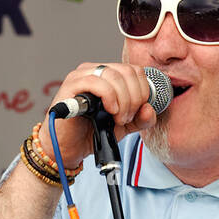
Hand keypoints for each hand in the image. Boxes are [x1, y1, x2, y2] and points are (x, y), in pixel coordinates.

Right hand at [37, 63, 157, 170]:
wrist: (69, 149)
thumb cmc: (91, 133)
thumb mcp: (124, 126)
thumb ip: (141, 119)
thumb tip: (149, 108)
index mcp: (108, 75)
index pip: (134, 70)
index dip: (143, 91)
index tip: (138, 112)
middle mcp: (95, 70)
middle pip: (126, 71)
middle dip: (134, 97)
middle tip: (127, 117)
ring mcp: (81, 76)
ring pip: (113, 75)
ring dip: (123, 100)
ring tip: (118, 118)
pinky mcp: (71, 86)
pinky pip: (96, 82)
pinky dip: (109, 97)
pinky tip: (110, 111)